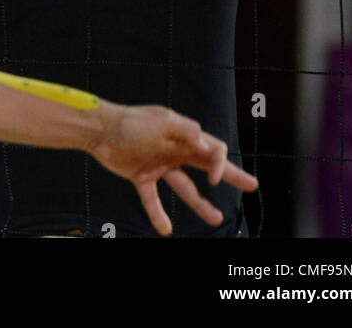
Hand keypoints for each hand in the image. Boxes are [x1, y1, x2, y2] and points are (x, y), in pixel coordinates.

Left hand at [87, 101, 257, 236]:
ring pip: (185, 187)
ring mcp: (159, 164)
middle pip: (207, 165)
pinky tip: (166, 229)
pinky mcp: (142, 176)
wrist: (100, 130)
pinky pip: (154, 199)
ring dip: (200, 204)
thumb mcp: (162, 121)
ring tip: (216, 219)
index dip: (219, 164)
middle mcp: (175, 150)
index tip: (214, 179)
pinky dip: (159, 214)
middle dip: (229, 175)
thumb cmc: (131, 122)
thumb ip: (185, 131)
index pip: (212, 149)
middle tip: (251, 185)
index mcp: (183, 135)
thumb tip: (206, 141)